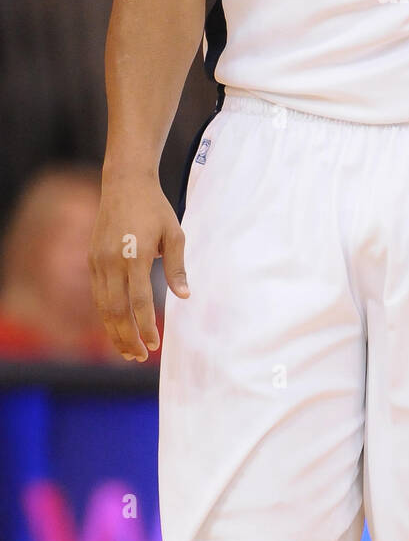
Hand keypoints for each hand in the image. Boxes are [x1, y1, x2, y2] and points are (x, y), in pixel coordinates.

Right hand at [88, 174, 188, 361]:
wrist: (125, 183)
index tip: (155, 345)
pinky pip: (98, 294)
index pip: (139, 302)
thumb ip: (178, 268)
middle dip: (127, 338)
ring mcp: (98, 261)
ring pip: (103, 306)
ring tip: (127, 351)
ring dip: (114, 331)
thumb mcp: (175, 234)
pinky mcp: (92, 259)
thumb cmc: (155, 209)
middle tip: (140, 357)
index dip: (146, 326)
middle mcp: (112, 261)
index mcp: (136, 255)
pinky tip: (116, 326)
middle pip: (116, 311)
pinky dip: (106, 314)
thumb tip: (184, 297)